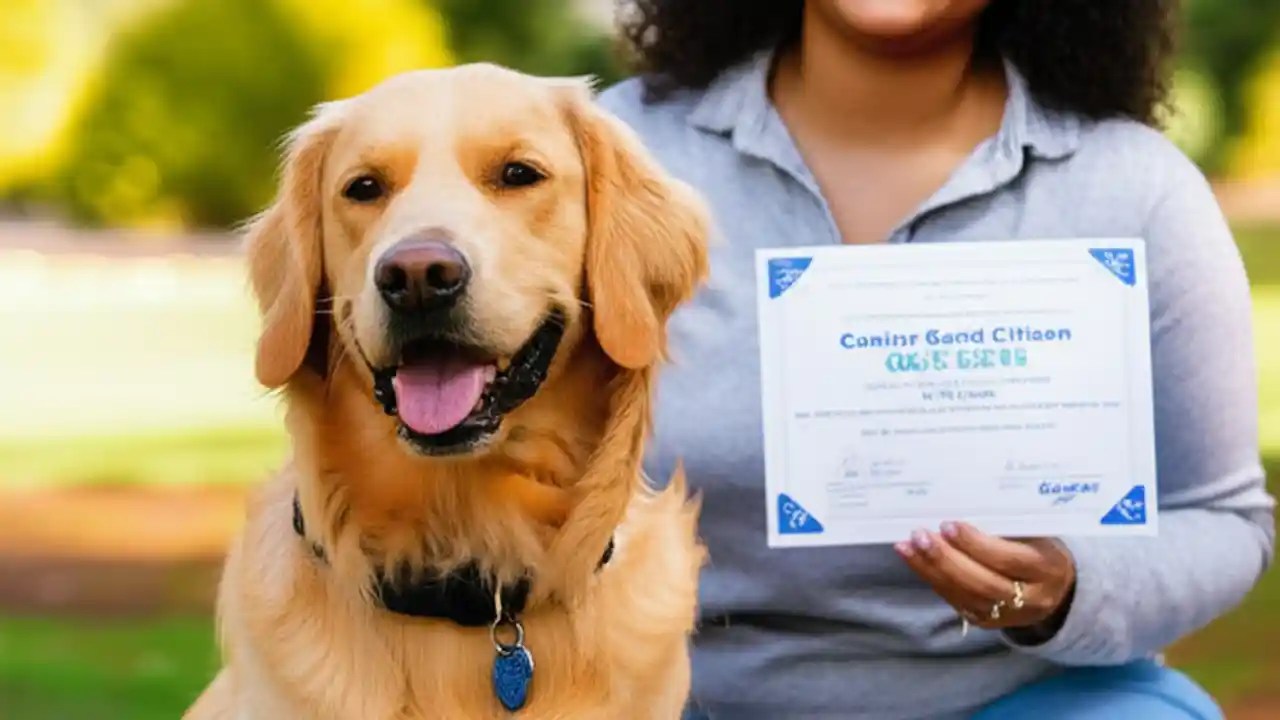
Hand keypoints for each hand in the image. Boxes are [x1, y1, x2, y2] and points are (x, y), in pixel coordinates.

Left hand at [894, 522, 1076, 636]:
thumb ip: (1006, 526)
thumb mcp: (1036, 534)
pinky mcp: (985, 621)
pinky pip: (955, 601)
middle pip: (984, 584)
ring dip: (931, 570)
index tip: (949, 525)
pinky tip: (913, 559)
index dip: (976, 544)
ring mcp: (1006, 615)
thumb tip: (958, 504)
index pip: (1009, 560)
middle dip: (947, 560)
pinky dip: (931, 579)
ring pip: (965, 596)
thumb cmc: (1039, 548)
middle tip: (920, 536)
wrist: (1056, 590)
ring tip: (907, 546)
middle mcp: (1029, 598)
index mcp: (1046, 569)